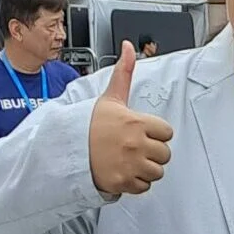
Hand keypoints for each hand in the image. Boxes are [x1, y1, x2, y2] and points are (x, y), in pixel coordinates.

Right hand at [88, 41, 173, 194]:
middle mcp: (136, 144)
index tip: (141, 132)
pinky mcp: (123, 182)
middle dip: (152, 152)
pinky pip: (144, 187)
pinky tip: (123, 171)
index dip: (155, 133)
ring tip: (128, 160)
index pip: (167, 133)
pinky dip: (136, 183)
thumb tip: (128, 46)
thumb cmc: (90, 124)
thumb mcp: (110, 98)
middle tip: (133, 148)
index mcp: (136, 123)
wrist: (66, 149)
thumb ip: (124, 73)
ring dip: (146, 169)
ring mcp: (130, 165)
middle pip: (165, 154)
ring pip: (157, 172)